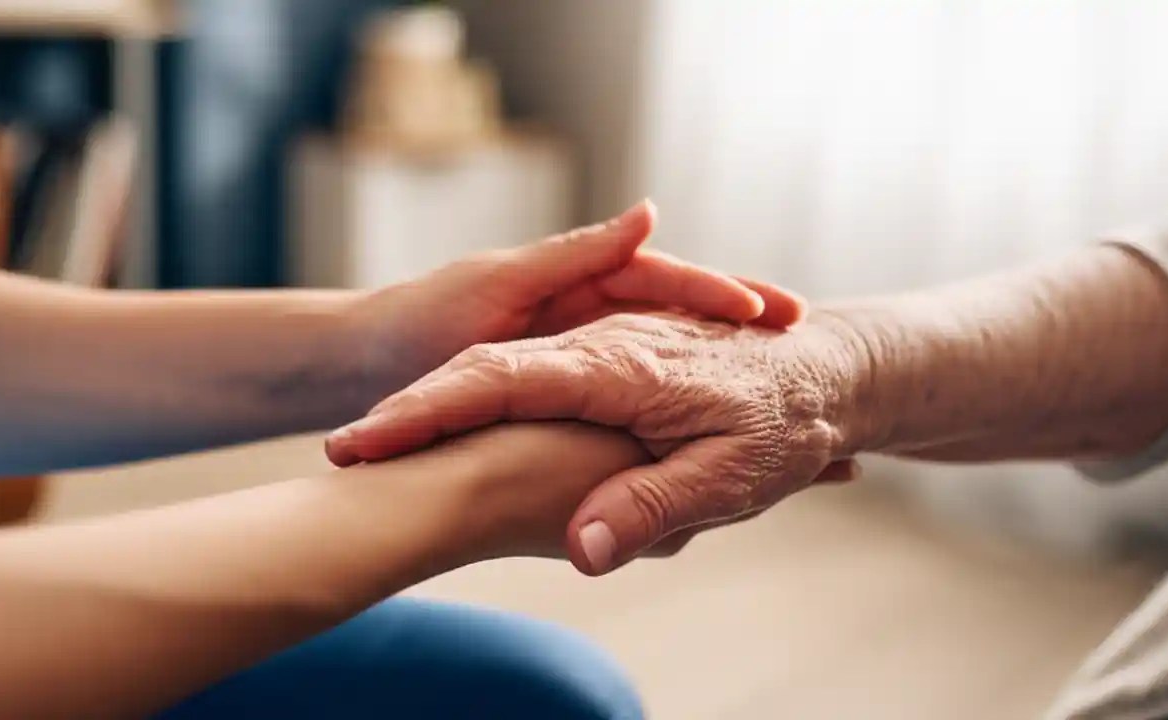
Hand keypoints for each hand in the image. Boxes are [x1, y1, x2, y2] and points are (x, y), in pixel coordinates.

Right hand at [327, 312, 867, 574]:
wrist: (824, 375)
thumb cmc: (782, 423)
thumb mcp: (726, 474)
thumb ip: (652, 506)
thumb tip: (585, 551)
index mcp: (609, 369)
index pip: (491, 382)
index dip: (424, 413)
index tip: (360, 445)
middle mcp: (587, 351)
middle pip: (475, 372)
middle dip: (407, 412)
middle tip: (342, 453)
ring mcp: (591, 355)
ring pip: (494, 374)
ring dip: (432, 408)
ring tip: (369, 447)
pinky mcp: (602, 368)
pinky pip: (525, 382)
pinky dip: (475, 405)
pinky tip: (448, 430)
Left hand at [354, 200, 804, 398]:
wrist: (367, 366)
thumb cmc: (423, 316)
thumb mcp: (501, 278)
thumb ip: (577, 253)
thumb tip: (650, 213)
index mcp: (579, 288)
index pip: (668, 277)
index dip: (724, 291)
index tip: (779, 309)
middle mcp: (582, 320)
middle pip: (675, 316)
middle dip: (734, 325)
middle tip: (801, 340)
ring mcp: (573, 362)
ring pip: (659, 367)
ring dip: (715, 382)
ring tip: (778, 396)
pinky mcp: (560, 403)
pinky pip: (629, 411)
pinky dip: (673, 423)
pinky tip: (715, 443)